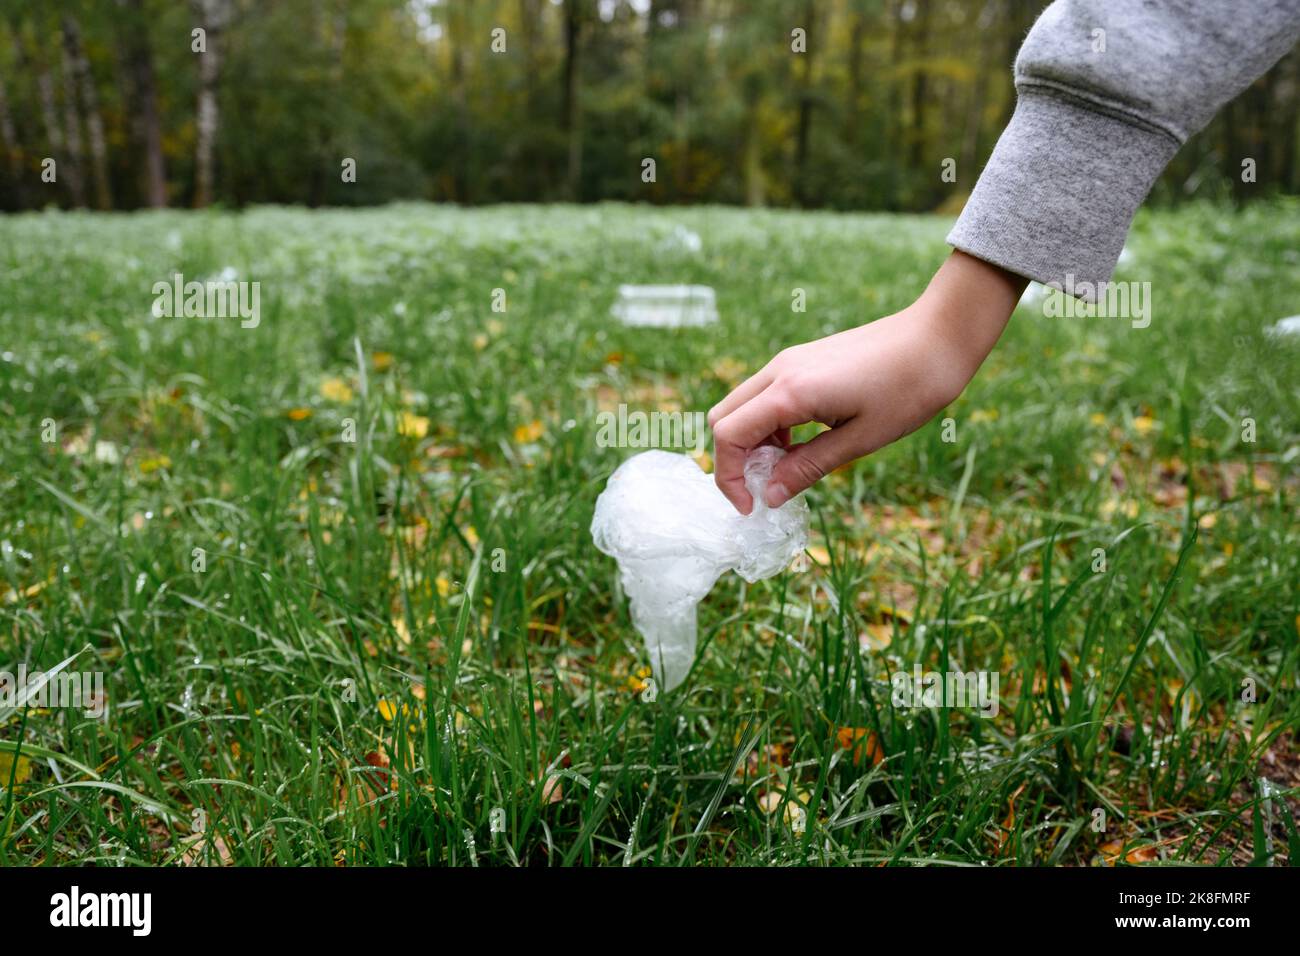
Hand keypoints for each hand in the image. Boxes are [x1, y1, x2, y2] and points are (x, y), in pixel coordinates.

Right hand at [708, 250, 1026, 513]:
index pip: (729, 435)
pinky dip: (766, 424)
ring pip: (741, 406)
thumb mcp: (861, 440)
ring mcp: (789, 361)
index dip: (730, 477)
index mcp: (791, 392)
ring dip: (750, 442)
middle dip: (733, 459)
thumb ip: (808, 467)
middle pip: (723, 418)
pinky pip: (763, 395)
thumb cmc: (909, 389)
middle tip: (765, 488)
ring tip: (787, 467)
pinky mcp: (801, 360)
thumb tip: (769, 496)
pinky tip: (799, 442)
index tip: (752, 506)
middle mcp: (780, 371)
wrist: (939, 337)